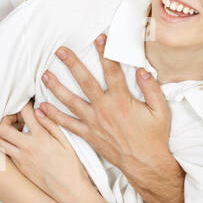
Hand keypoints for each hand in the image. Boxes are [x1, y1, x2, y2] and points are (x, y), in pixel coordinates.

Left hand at [0, 104, 96, 202]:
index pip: (24, 113)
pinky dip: (7, 146)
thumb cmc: (72, 165)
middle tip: (15, 119)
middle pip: (3, 128)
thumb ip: (51, 123)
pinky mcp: (20, 169)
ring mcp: (21, 159)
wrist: (70, 190)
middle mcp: (27, 147)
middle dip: (6, 119)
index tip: (28, 107)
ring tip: (13, 132)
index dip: (25, 106)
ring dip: (2, 133)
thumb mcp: (66, 141)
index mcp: (41, 137)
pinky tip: (18, 145)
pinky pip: (6, 154)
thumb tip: (39, 109)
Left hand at [41, 34, 173, 179]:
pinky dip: (53, 117)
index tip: (98, 38)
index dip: (105, 53)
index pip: (112, 71)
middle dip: (73, 65)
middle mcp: (104, 109)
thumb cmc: (154, 136)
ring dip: (56, 87)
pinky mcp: (88, 135)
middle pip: (85, 82)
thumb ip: (152, 89)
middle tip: (60, 51)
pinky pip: (67, 125)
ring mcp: (94, 122)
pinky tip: (41, 108)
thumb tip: (141, 70)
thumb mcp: (161, 111)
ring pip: (71, 102)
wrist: (145, 164)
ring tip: (44, 75)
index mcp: (122, 100)